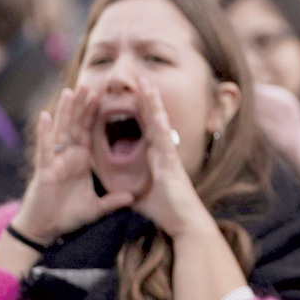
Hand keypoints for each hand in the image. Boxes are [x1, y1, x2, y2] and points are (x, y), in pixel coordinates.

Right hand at [13, 87, 134, 243]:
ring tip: (70, 91)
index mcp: (80, 160)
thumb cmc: (66, 216)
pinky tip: (45, 116)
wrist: (45, 230)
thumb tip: (132, 196)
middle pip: (76, 125)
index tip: (104, 96)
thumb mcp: (96, 207)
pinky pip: (45, 148)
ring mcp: (55, 161)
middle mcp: (67, 156)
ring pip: (61, 131)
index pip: (89, 131)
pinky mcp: (44, 170)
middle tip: (90, 84)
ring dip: (65, 111)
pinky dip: (44, 132)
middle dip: (82, 105)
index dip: (95, 114)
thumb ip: (113, 200)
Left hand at [131, 76, 214, 238]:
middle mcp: (163, 150)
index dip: (140, 110)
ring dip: (153, 102)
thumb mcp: (138, 196)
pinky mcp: (170, 160)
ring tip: (146, 83)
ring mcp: (168, 153)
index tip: (133, 94)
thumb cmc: (165, 210)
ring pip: (159, 121)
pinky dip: (158, 121)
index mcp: (156, 156)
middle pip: (152, 119)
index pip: (146, 128)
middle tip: (140, 78)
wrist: (184, 221)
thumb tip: (115, 189)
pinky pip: (162, 137)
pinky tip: (154, 107)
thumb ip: (129, 188)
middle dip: (146, 98)